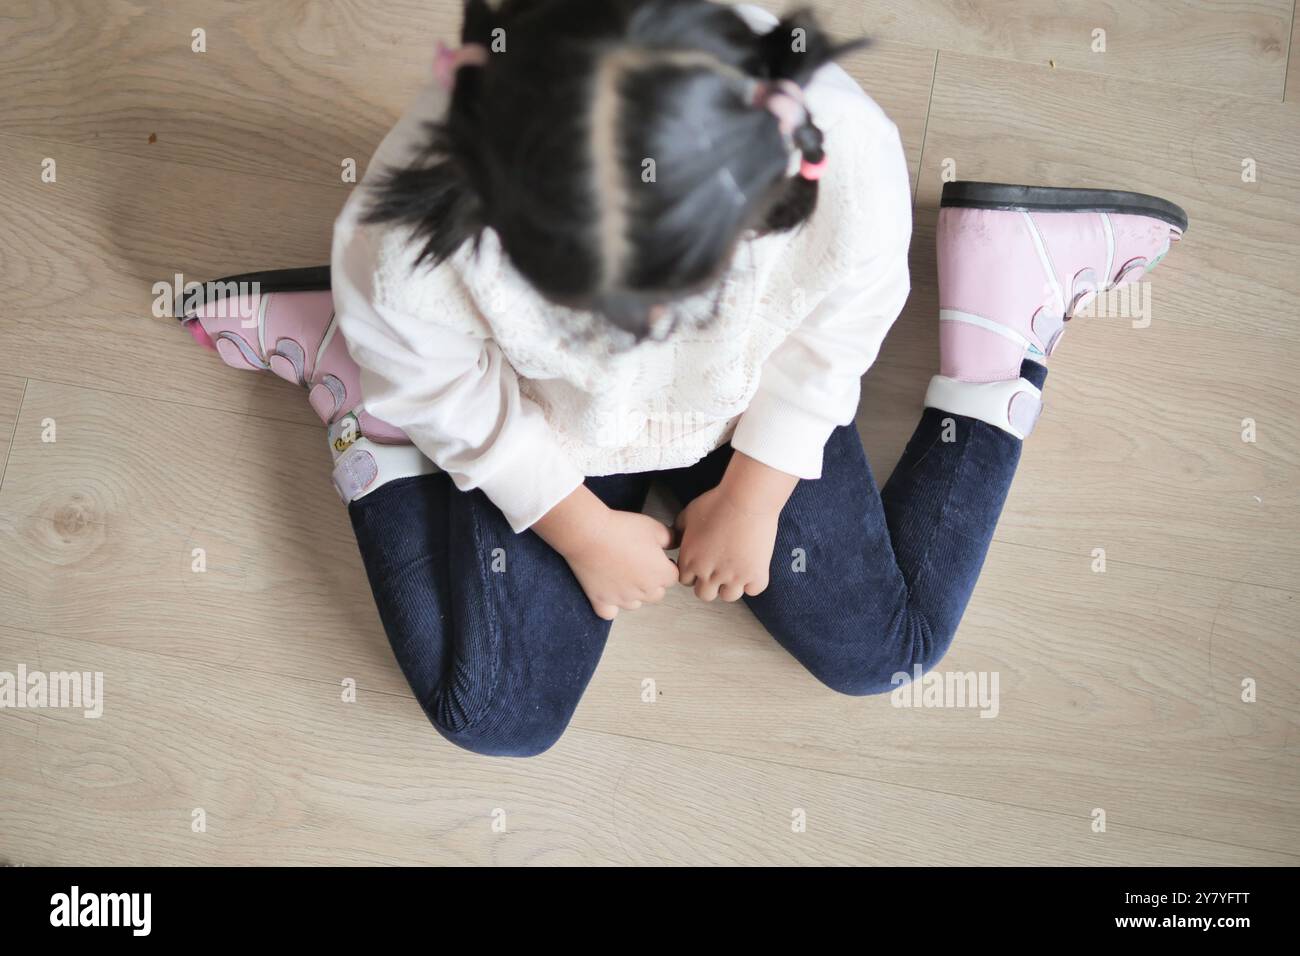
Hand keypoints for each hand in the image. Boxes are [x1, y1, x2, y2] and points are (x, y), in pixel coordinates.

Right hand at [533, 486, 678, 620]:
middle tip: (640, 563)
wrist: (589, 533)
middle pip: (657, 594)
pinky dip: (611, 606)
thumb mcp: (654, 527)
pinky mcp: (601, 601)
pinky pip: (610, 613)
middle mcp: (644, 591)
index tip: (657, 556)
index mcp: (661, 574)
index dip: (666, 565)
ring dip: (634, 593)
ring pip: (636, 604)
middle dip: (653, 581)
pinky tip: (609, 593)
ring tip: (624, 574)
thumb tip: (675, 543)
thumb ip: (671, 538)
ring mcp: (622, 599)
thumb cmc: (622, 529)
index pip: (673, 577)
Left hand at [675, 452, 796, 601]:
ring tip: (736, 568)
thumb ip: (678, 529)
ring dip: (731, 585)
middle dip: (710, 583)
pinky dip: (753, 581)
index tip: (704, 564)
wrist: (746, 498)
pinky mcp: (755, 575)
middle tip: (719, 569)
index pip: (686, 581)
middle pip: (704, 594)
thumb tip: (675, 537)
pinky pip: (753, 590)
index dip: (695, 572)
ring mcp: (733, 577)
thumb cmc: (717, 502)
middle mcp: (709, 573)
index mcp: (690, 560)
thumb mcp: (689, 513)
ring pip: (728, 596)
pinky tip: (753, 567)